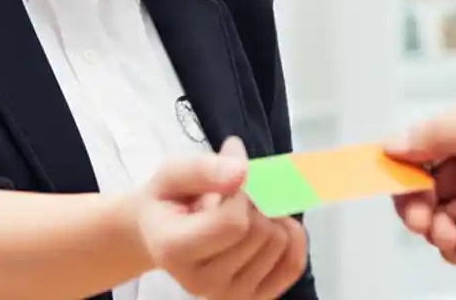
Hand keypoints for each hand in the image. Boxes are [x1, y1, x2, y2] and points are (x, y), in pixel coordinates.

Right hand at [134, 137, 307, 298]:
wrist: (161, 235)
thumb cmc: (168, 201)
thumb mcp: (173, 173)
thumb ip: (204, 169)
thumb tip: (241, 172)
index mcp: (175, 251)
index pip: (234, 223)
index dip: (242, 194)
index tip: (229, 181)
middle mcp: (201, 283)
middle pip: (261, 232)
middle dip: (256, 203)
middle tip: (235, 197)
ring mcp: (229, 296)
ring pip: (280, 243)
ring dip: (272, 216)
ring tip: (244, 213)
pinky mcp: (253, 299)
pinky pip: (294, 264)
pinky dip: (292, 237)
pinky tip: (270, 224)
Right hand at [384, 104, 455, 263]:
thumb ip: (441, 134)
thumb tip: (394, 141)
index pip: (422, 146)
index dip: (402, 164)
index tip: (387, 180)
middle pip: (424, 186)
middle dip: (415, 203)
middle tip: (419, 219)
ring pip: (438, 217)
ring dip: (436, 229)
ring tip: (451, 235)